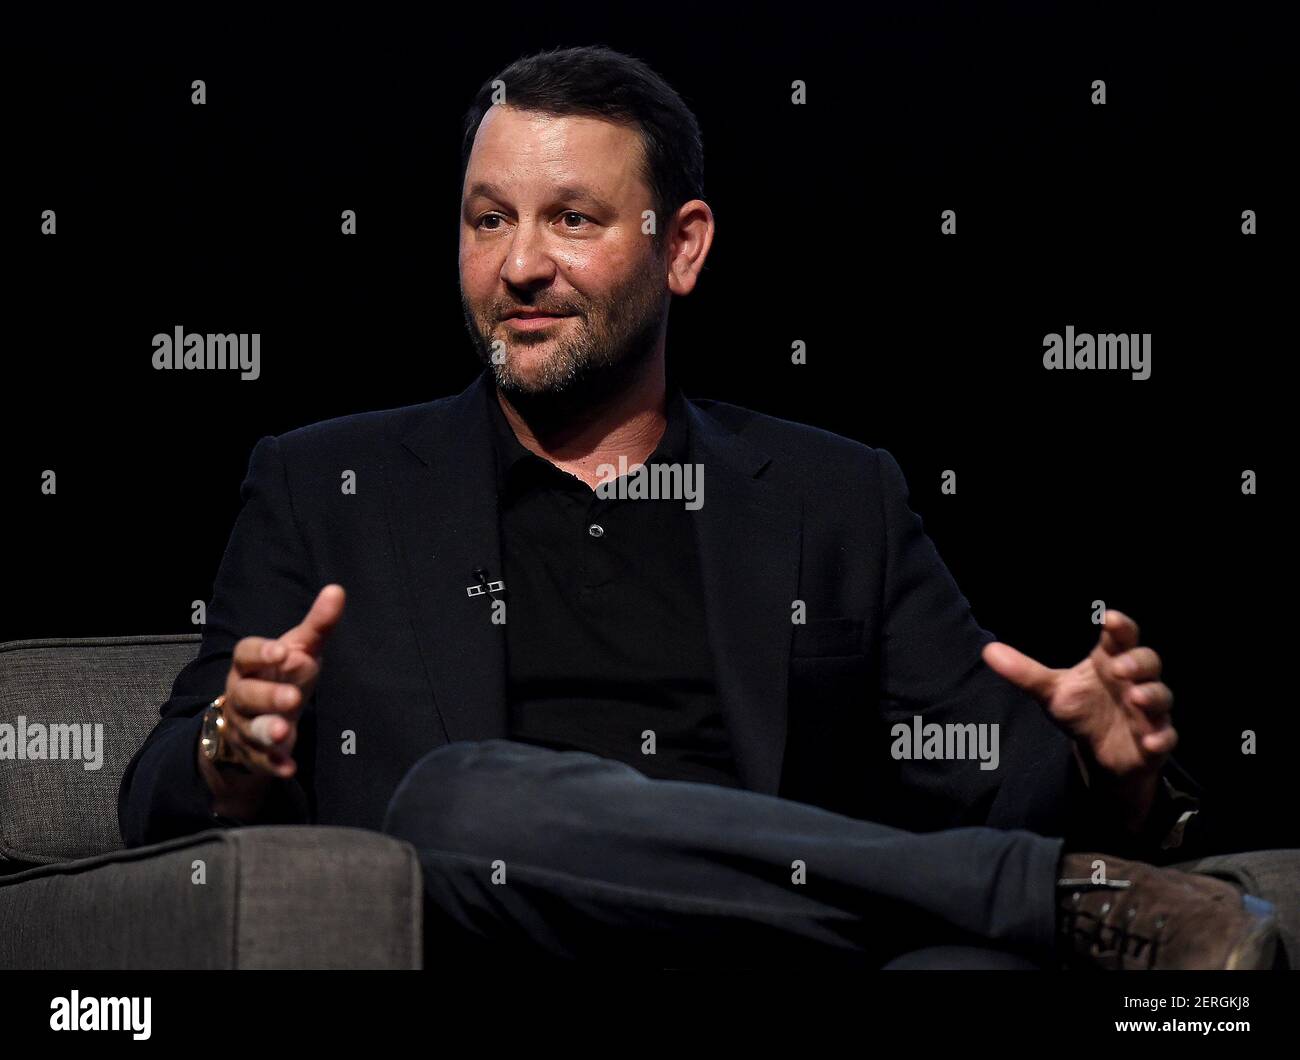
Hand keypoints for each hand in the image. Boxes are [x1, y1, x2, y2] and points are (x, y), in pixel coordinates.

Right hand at [212, 584, 345, 780]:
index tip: (282, 652)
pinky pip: (262, 760)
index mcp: (250, 665)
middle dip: (268, 696)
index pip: (246, 654)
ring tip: (284, 732)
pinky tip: (288, 767)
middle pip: (247, 695)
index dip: (262, 653)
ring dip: (268, 731)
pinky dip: (274, 764)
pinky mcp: (256, 753)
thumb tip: (337, 590)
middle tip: (293, 698)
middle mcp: (241, 695)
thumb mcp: (300, 649)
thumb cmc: (282, 675)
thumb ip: (318, 624)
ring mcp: (246, 725)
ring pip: (251, 728)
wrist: (259, 717)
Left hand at [981, 609, 1173, 827]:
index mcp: (1110, 661)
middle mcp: (1134, 681)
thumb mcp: (1051, 692)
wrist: (1101, 754)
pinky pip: (1167, 735)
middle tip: (1118, 667)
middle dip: (1136, 662)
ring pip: (1161, 696)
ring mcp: (1149, 710)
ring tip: (1134, 697)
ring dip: (1151, 695)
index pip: (1122, 637)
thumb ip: (1024, 672)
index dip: (1120, 626)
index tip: (1108, 618)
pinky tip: (1150, 739)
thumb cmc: (1082, 711)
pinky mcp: (1156, 738)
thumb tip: (988, 651)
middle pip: (1148, 661)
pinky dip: (1161, 736)